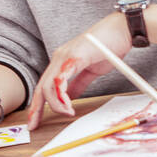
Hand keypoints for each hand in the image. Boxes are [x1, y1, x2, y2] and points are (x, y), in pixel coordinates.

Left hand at [29, 13, 128, 129]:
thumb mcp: (91, 71)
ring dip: (55, 104)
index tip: (36, 120)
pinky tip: (67, 105)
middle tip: (34, 125)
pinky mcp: (74, 57)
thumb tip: (69, 99)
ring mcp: (64, 57)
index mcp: (61, 62)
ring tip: (66, 113)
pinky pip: (60, 80)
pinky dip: (61, 95)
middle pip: (40, 88)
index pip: (44, 86)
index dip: (38, 104)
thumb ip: (78, 85)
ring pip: (48, 86)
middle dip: (36, 109)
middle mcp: (58, 59)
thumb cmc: (109, 47)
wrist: (122, 31)